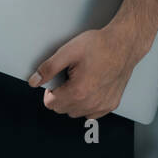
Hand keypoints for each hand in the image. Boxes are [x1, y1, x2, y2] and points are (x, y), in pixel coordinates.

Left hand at [27, 25, 141, 119]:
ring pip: (76, 113)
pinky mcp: (111, 105)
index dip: (50, 90)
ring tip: (80, 81)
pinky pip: (91, 114)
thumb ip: (48, 68)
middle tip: (69, 77)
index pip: (51, 104)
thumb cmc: (99, 45)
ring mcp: (102, 106)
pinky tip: (90, 88)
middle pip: (62, 110)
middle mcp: (91, 103)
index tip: (57, 79)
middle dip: (60, 95)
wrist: (124, 44)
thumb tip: (33, 81)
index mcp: (78, 92)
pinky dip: (87, 104)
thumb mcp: (68, 51)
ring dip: (73, 101)